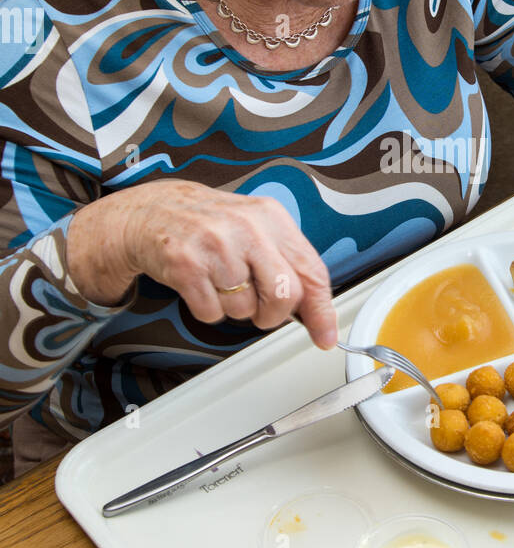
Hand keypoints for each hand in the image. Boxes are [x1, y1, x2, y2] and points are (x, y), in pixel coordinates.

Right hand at [67, 181, 337, 346]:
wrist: (153, 212)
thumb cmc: (211, 226)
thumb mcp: (256, 229)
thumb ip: (287, 264)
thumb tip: (316, 313)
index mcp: (271, 217)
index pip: (311, 271)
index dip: (321, 311)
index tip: (325, 336)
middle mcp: (246, 228)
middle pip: (283, 295)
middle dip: (273, 314)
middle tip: (260, 310)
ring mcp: (215, 245)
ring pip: (245, 309)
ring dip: (234, 309)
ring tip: (220, 283)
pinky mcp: (186, 264)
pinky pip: (212, 312)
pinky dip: (208, 309)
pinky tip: (201, 285)